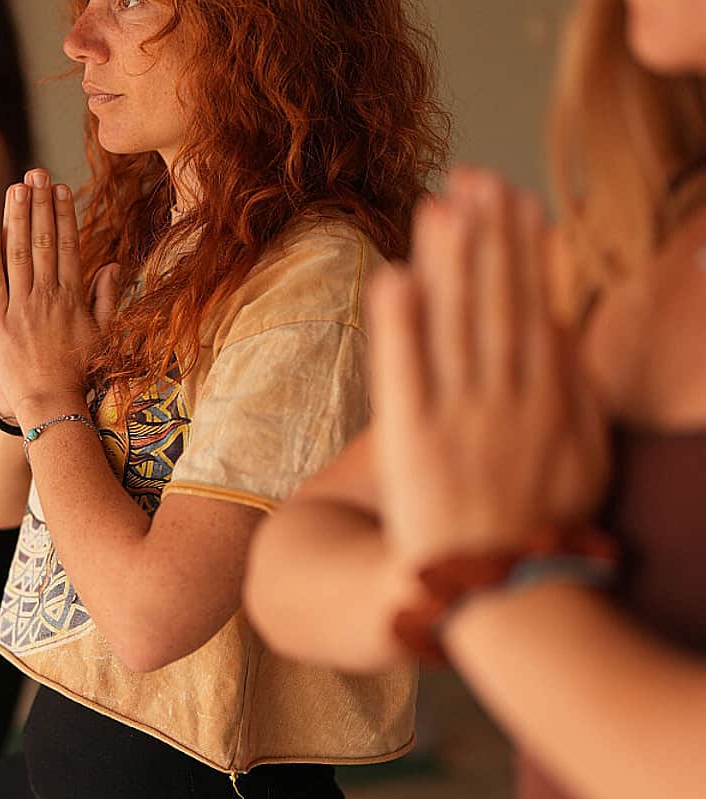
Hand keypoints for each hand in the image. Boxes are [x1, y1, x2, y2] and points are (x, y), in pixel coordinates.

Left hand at [0, 169, 120, 422]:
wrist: (48, 405)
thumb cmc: (78, 374)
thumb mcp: (102, 336)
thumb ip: (106, 298)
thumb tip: (111, 265)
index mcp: (73, 298)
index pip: (67, 245)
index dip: (63, 214)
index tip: (60, 188)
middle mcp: (46, 296)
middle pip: (41, 240)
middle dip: (39, 203)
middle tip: (35, 172)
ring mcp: (19, 306)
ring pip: (17, 252)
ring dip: (16, 216)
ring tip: (16, 187)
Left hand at [369, 167, 608, 568]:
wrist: (498, 593)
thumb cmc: (540, 526)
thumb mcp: (586, 459)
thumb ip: (577, 394)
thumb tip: (563, 330)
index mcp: (549, 401)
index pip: (531, 308)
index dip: (521, 251)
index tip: (514, 200)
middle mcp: (507, 401)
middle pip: (494, 303)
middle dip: (486, 235)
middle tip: (477, 175)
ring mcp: (459, 420)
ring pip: (453, 325)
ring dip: (447, 260)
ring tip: (440, 202)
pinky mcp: (411, 442)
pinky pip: (404, 374)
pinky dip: (400, 325)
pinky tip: (393, 275)